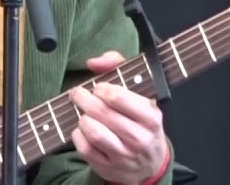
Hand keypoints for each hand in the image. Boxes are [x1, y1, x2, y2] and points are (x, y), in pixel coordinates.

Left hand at [68, 51, 168, 184]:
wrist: (150, 164)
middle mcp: (139, 138)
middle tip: (78, 94)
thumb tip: (93, 62)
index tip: (97, 88)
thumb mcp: (140, 93)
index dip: (101, 89)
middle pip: (101, 113)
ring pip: (93, 132)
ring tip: (84, 114)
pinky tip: (82, 130)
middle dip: (84, 99)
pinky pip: (85, 149)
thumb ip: (118, 66)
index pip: (118, 97)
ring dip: (82, 118)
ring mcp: (124, 155)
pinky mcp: (109, 167)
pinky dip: (78, 136)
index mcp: (151, 117)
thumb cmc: (141, 122)